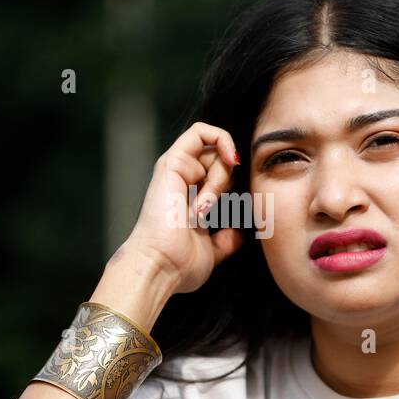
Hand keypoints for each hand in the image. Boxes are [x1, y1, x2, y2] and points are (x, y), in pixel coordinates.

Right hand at [120, 120, 244, 293]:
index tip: (238, 204)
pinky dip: (221, 141)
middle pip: (219, 160)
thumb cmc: (178, 265)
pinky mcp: (172, 161)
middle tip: (214, 210)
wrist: (160, 266)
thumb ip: (224, 241)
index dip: (234, 183)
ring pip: (213, 150)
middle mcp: (180, 180)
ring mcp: (175, 169)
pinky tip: (229, 161)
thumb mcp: (210, 253)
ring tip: (206, 206)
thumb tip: (237, 234)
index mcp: (188, 198)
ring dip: (222, 175)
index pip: (218, 174)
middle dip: (229, 181)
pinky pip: (200, 132)